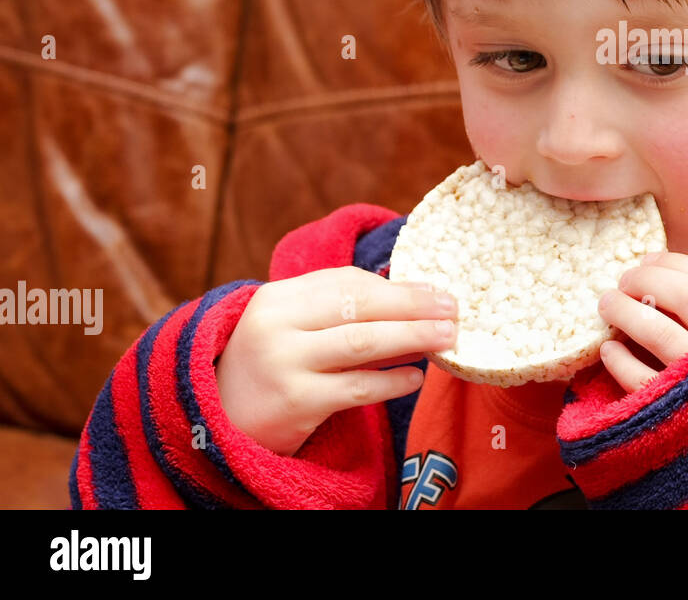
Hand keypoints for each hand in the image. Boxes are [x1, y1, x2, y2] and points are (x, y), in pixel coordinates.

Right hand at [215, 268, 457, 456]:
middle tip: (453, 311)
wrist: (216, 422)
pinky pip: (357, 388)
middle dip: (414, 307)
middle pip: (360, 307)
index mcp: (277, 298)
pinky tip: (416, 377)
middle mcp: (276, 326)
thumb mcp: (291, 324)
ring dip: (412, 337)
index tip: (437, 292)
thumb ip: (341, 305)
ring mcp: (284, 364)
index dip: (398, 287)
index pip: (348, 283)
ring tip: (446, 337)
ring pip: (362, 344)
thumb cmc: (269, 364)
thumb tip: (415, 294)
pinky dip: (392, 381)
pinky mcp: (295, 403)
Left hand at [596, 251, 687, 393]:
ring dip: (625, 312)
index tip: (648, 260)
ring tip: (607, 304)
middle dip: (647, 281)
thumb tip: (682, 275)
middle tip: (624, 279)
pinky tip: (609, 350)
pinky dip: (619, 360)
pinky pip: (641, 381)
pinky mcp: (681, 420)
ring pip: (660, 334)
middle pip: (687, 298)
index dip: (675, 265)